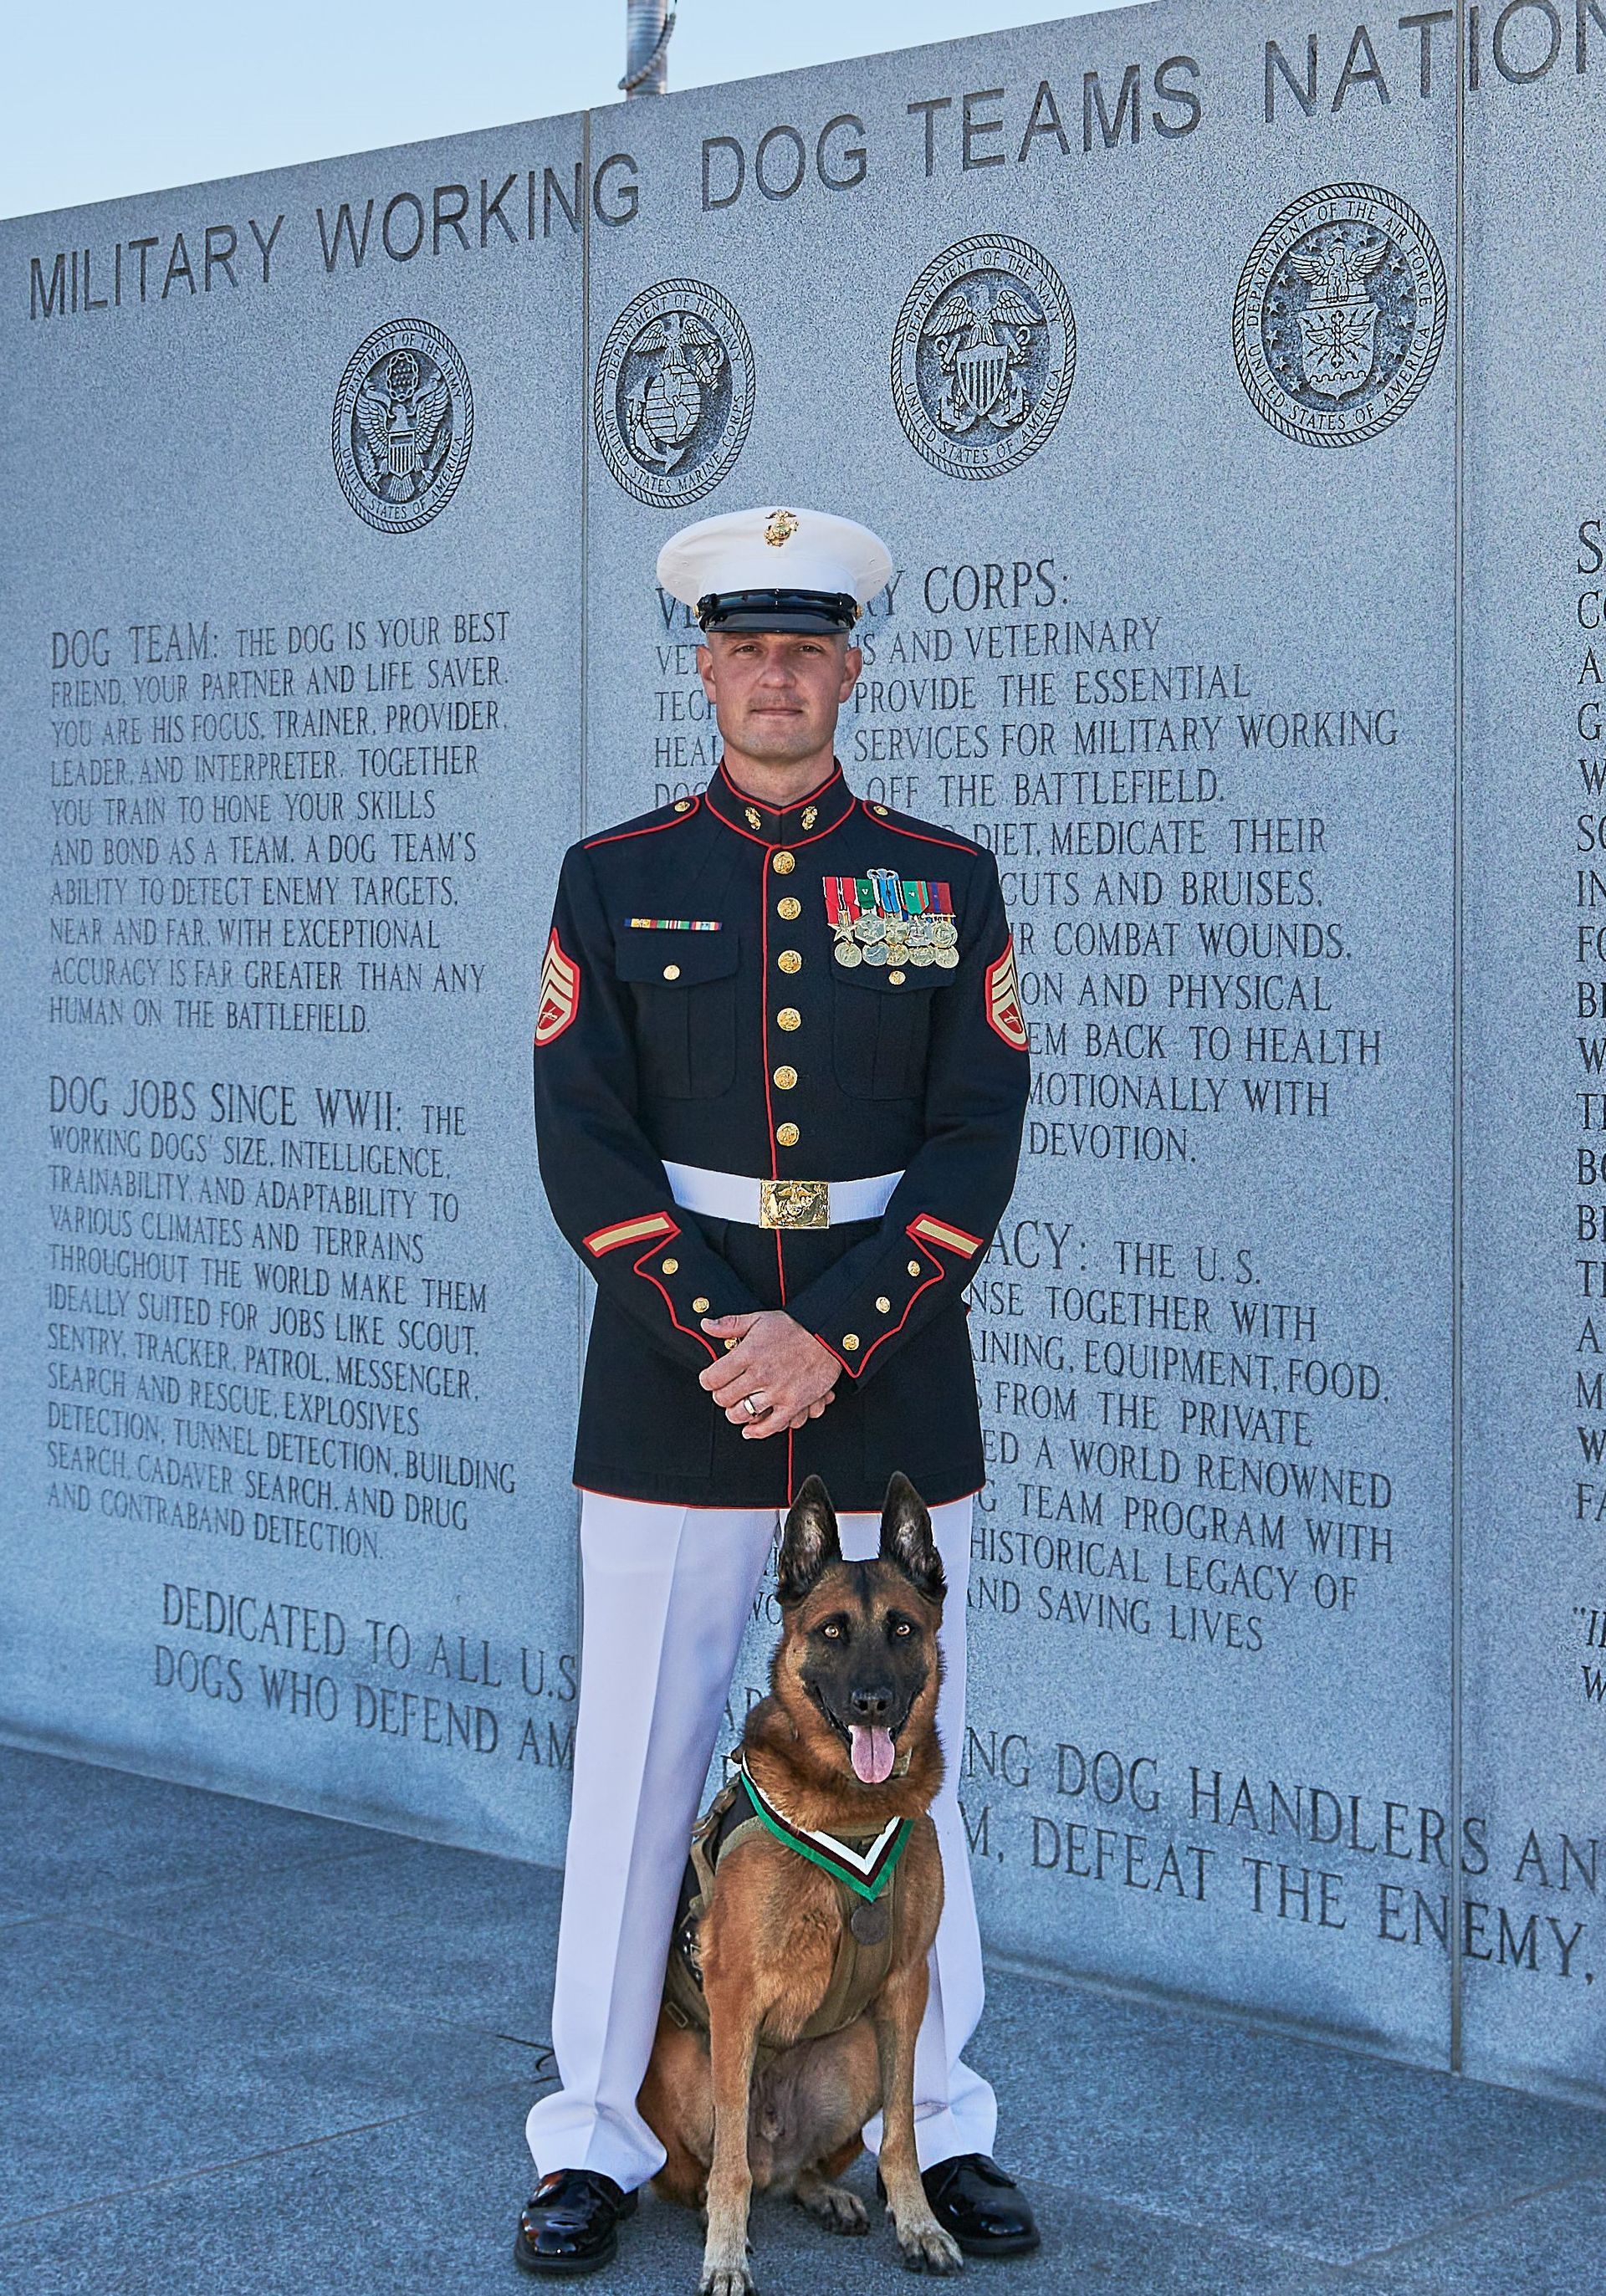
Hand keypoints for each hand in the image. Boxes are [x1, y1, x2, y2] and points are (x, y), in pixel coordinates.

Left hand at [698, 1310, 839, 1438]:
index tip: (710, 1379)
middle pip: (724, 1398)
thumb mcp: (759, 1319)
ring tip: (737, 1406)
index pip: (712, 1378)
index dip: (707, 1380)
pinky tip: (749, 1429)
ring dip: (735, 1413)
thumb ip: (730, 1325)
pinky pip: (769, 1426)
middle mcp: (760, 1375)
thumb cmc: (794, 1327)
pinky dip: (756, 1431)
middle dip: (720, 1396)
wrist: (827, 1335)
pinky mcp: (793, 1404)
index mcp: (748, 1353)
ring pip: (741, 1414)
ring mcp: (776, 1392)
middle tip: (725, 1392)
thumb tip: (706, 1326)